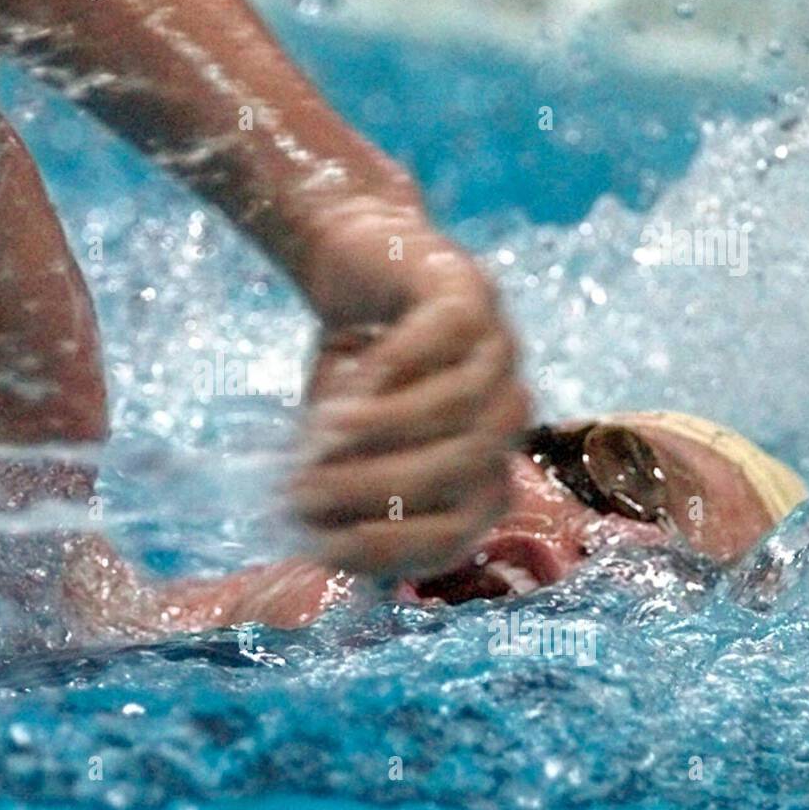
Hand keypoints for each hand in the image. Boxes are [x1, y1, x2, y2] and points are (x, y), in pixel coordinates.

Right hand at [287, 196, 530, 576]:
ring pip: (462, 406)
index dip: (388, 545)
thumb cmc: (354, 373)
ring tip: (321, 432)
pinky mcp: (471, 293)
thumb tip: (311, 543)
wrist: (359, 264)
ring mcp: (499, 351)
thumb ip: (341, 492)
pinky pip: (443, 338)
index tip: (316, 542)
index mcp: (484, 468)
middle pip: (463, 470)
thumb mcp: (342, 446)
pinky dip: (392, 367)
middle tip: (303, 486)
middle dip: (376, 486)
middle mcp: (505, 416)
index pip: (457, 531)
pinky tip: (343, 377)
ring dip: (383, 428)